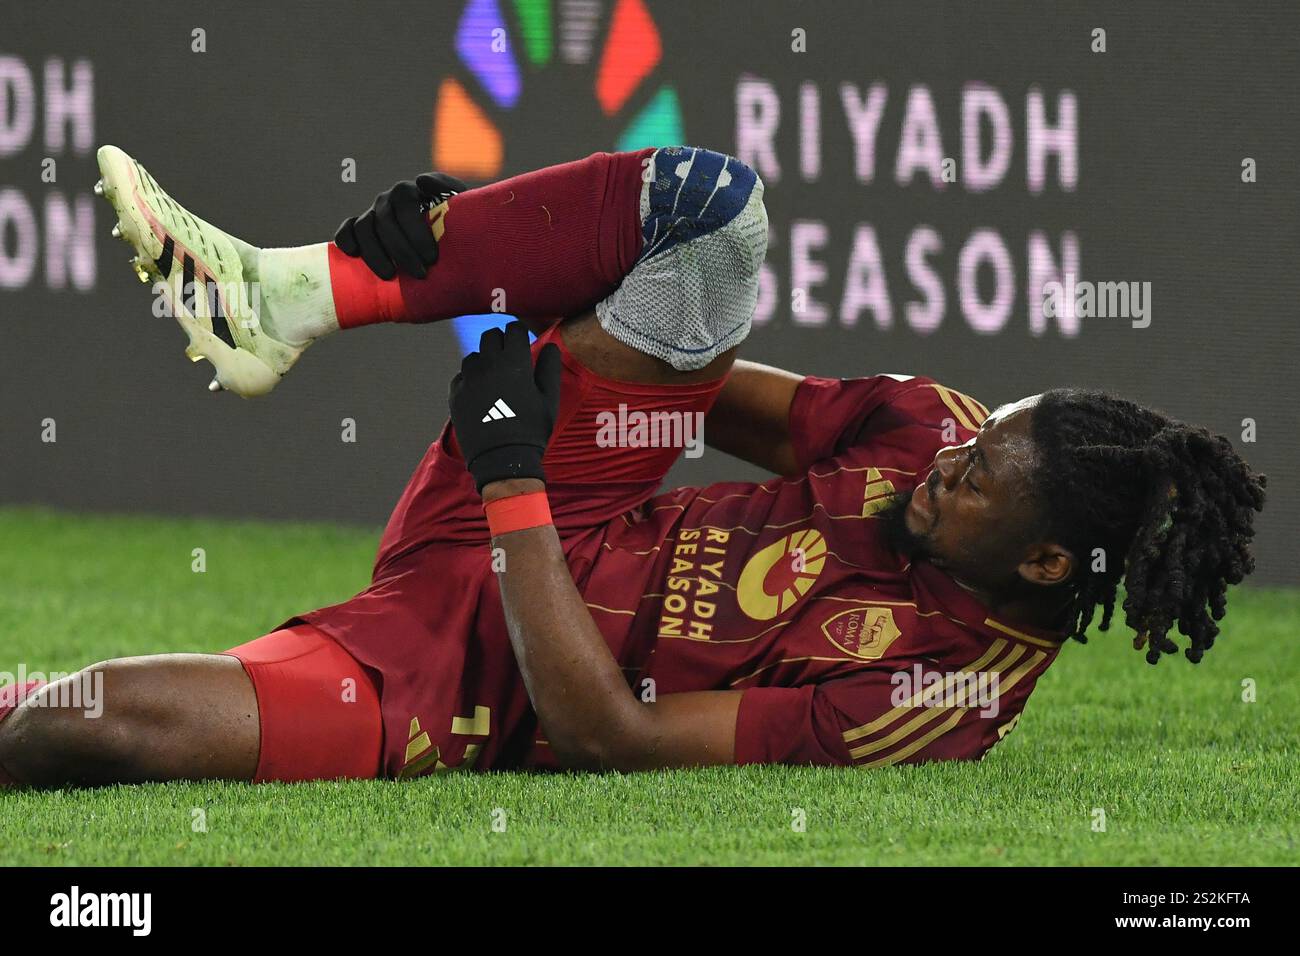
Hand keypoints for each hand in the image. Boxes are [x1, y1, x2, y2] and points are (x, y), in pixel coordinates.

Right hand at [334, 172, 467, 279]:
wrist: (445, 239)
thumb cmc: (455, 224)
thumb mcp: (460, 206)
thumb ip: (448, 190)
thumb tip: (422, 181)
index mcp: (412, 191)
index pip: (406, 203)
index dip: (415, 230)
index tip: (432, 258)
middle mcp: (389, 199)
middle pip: (386, 220)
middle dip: (401, 250)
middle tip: (420, 273)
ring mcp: (373, 213)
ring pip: (364, 228)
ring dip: (375, 253)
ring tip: (390, 276)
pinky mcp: (359, 228)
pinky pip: (347, 230)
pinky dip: (347, 240)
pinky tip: (354, 255)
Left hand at [449, 322, 561, 492]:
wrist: (502, 459)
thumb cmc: (531, 429)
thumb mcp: (549, 399)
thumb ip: (549, 368)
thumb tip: (549, 346)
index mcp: (514, 362)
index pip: (513, 330)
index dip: (519, 335)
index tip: (522, 343)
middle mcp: (488, 364)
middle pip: (490, 336)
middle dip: (500, 342)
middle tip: (508, 357)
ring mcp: (468, 379)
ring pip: (473, 355)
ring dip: (484, 360)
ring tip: (493, 378)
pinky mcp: (456, 394)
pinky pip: (461, 376)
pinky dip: (470, 379)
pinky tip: (480, 393)